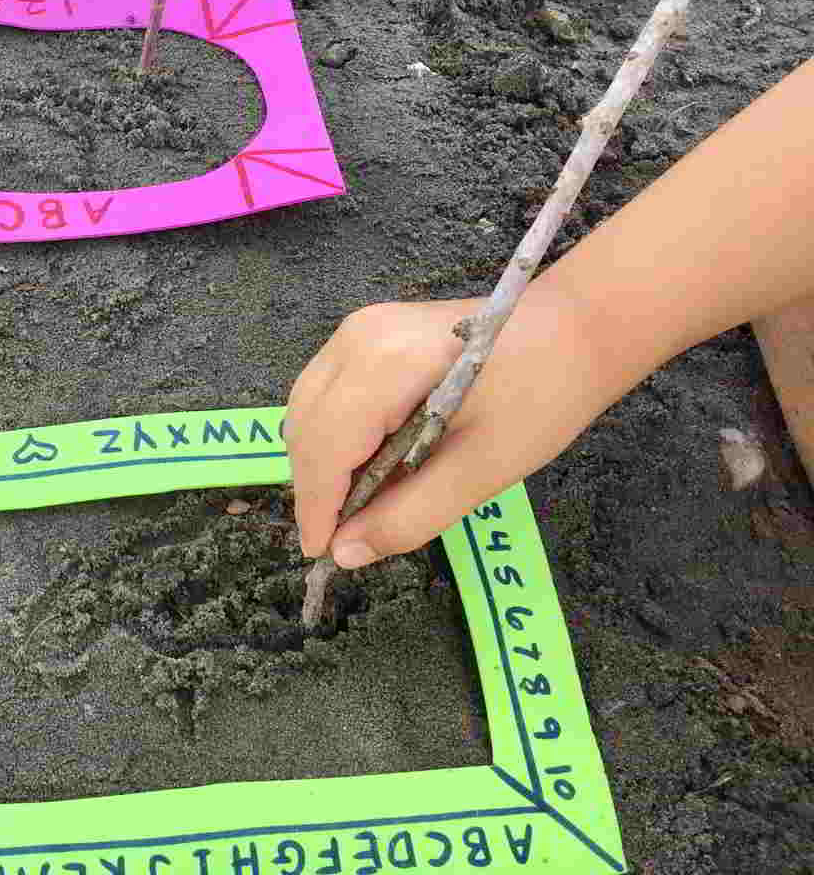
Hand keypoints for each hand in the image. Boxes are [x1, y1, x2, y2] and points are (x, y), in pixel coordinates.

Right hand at [284, 293, 616, 569]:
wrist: (578, 327)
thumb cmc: (543, 395)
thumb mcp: (482, 469)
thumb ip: (409, 516)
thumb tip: (346, 552)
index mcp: (385, 365)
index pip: (324, 447)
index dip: (316, 507)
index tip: (321, 555)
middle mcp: (357, 338)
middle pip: (305, 427)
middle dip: (315, 488)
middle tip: (342, 537)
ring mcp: (357, 328)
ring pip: (306, 409)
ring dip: (320, 462)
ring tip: (353, 504)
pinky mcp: (365, 331)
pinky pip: (324, 391)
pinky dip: (332, 435)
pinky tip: (362, 463)